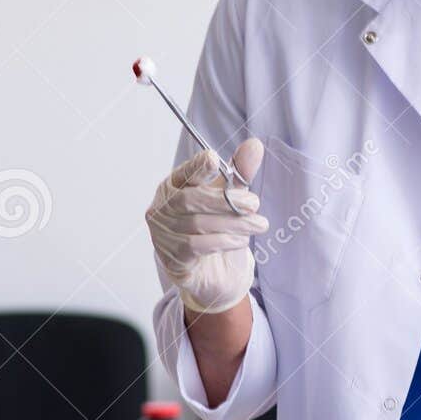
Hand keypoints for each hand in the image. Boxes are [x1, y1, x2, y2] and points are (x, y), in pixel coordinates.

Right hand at [145, 138, 267, 316]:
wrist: (219, 275)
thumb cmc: (219, 230)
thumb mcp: (232, 199)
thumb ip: (240, 173)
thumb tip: (255, 145)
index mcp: (174, 187)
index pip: (183, 174)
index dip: (196, 167)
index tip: (213, 159)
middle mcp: (162, 209)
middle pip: (191, 199)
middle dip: (226, 200)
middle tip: (254, 204)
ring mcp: (163, 235)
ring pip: (198, 224)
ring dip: (233, 223)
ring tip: (258, 225)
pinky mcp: (172, 258)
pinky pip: (196, 246)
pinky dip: (222, 241)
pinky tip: (240, 240)